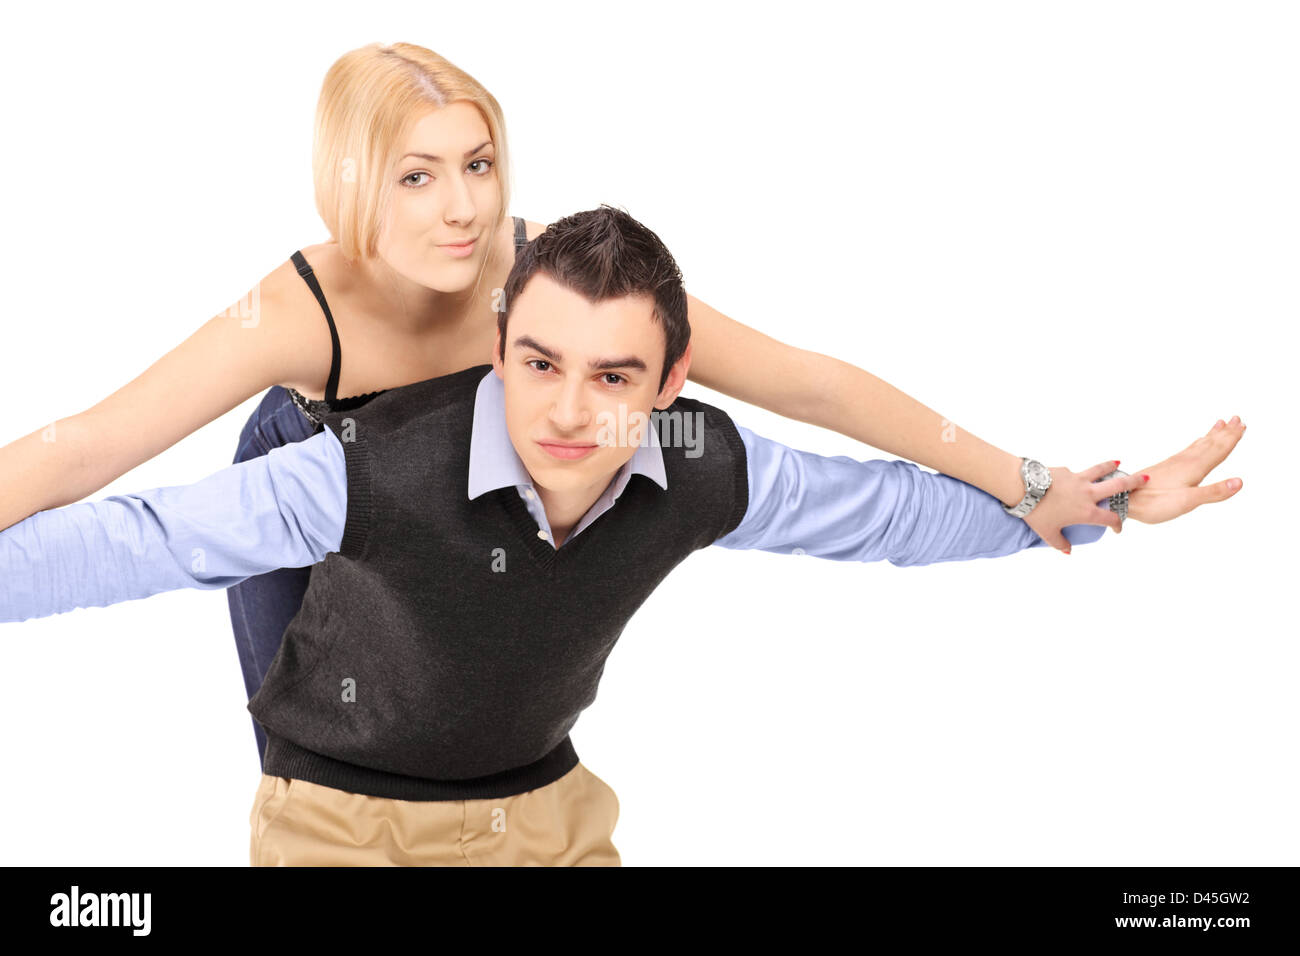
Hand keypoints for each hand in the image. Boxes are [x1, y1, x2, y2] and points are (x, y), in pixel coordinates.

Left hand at [1022, 461, 1148, 552]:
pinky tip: (1074, 474)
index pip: (1110, 518)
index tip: (1117, 528)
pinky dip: (1079, 473)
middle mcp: (1088, 493)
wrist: (1022, 487)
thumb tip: (1068, 551)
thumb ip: (1060, 543)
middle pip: (1118, 486)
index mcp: (1087, 512)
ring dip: (1111, 466)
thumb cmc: (1036, 512)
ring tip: (1119, 463)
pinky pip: (1077, 472)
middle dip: (1133, 482)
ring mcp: (1078, 479)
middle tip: (1145, 480)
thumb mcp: (1048, 533)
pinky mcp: (1066, 470)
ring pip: (1100, 470)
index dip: (1117, 524)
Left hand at [1125, 416, 1245, 524]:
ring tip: (1220, 424)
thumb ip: (1214, 492)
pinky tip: (1195, 446)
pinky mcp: (1166, 467)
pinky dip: (1197, 444)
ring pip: (1199, 445)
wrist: (1123, 499)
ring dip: (1212, 435)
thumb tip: (1240, 482)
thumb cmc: (1155, 503)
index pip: (1218, 449)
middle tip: (1237, 418)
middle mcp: (1186, 461)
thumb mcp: (1188, 501)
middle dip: (1225, 432)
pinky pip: (1188, 450)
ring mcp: (1175, 463)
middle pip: (1210, 443)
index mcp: (1194, 467)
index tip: (1243, 425)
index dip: (1232, 438)